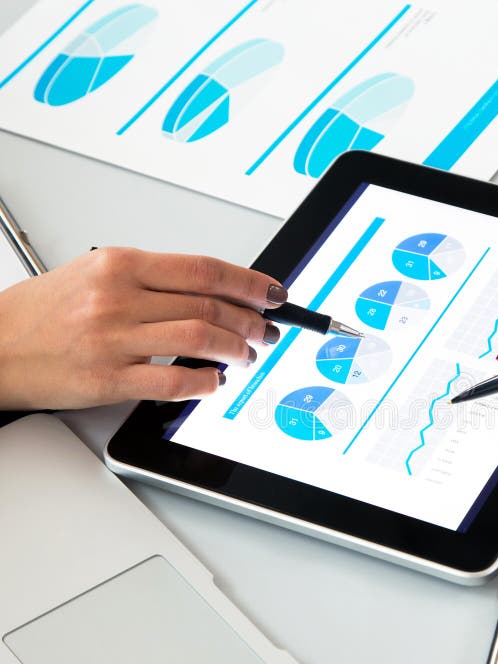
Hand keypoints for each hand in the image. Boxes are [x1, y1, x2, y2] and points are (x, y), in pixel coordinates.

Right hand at [0, 247, 285, 409]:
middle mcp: (119, 298)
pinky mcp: (109, 379)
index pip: (204, 270)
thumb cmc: (44, 312)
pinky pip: (174, 383)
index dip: (249, 283)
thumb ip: (152, 280)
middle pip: (210, 307)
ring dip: (236, 350)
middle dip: (251, 321)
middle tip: (266, 331)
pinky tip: (214, 382)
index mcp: (121, 265)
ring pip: (200, 341)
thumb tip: (212, 291)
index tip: (272, 293)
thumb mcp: (97, 274)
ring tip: (245, 355)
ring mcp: (114, 339)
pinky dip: (205, 383)